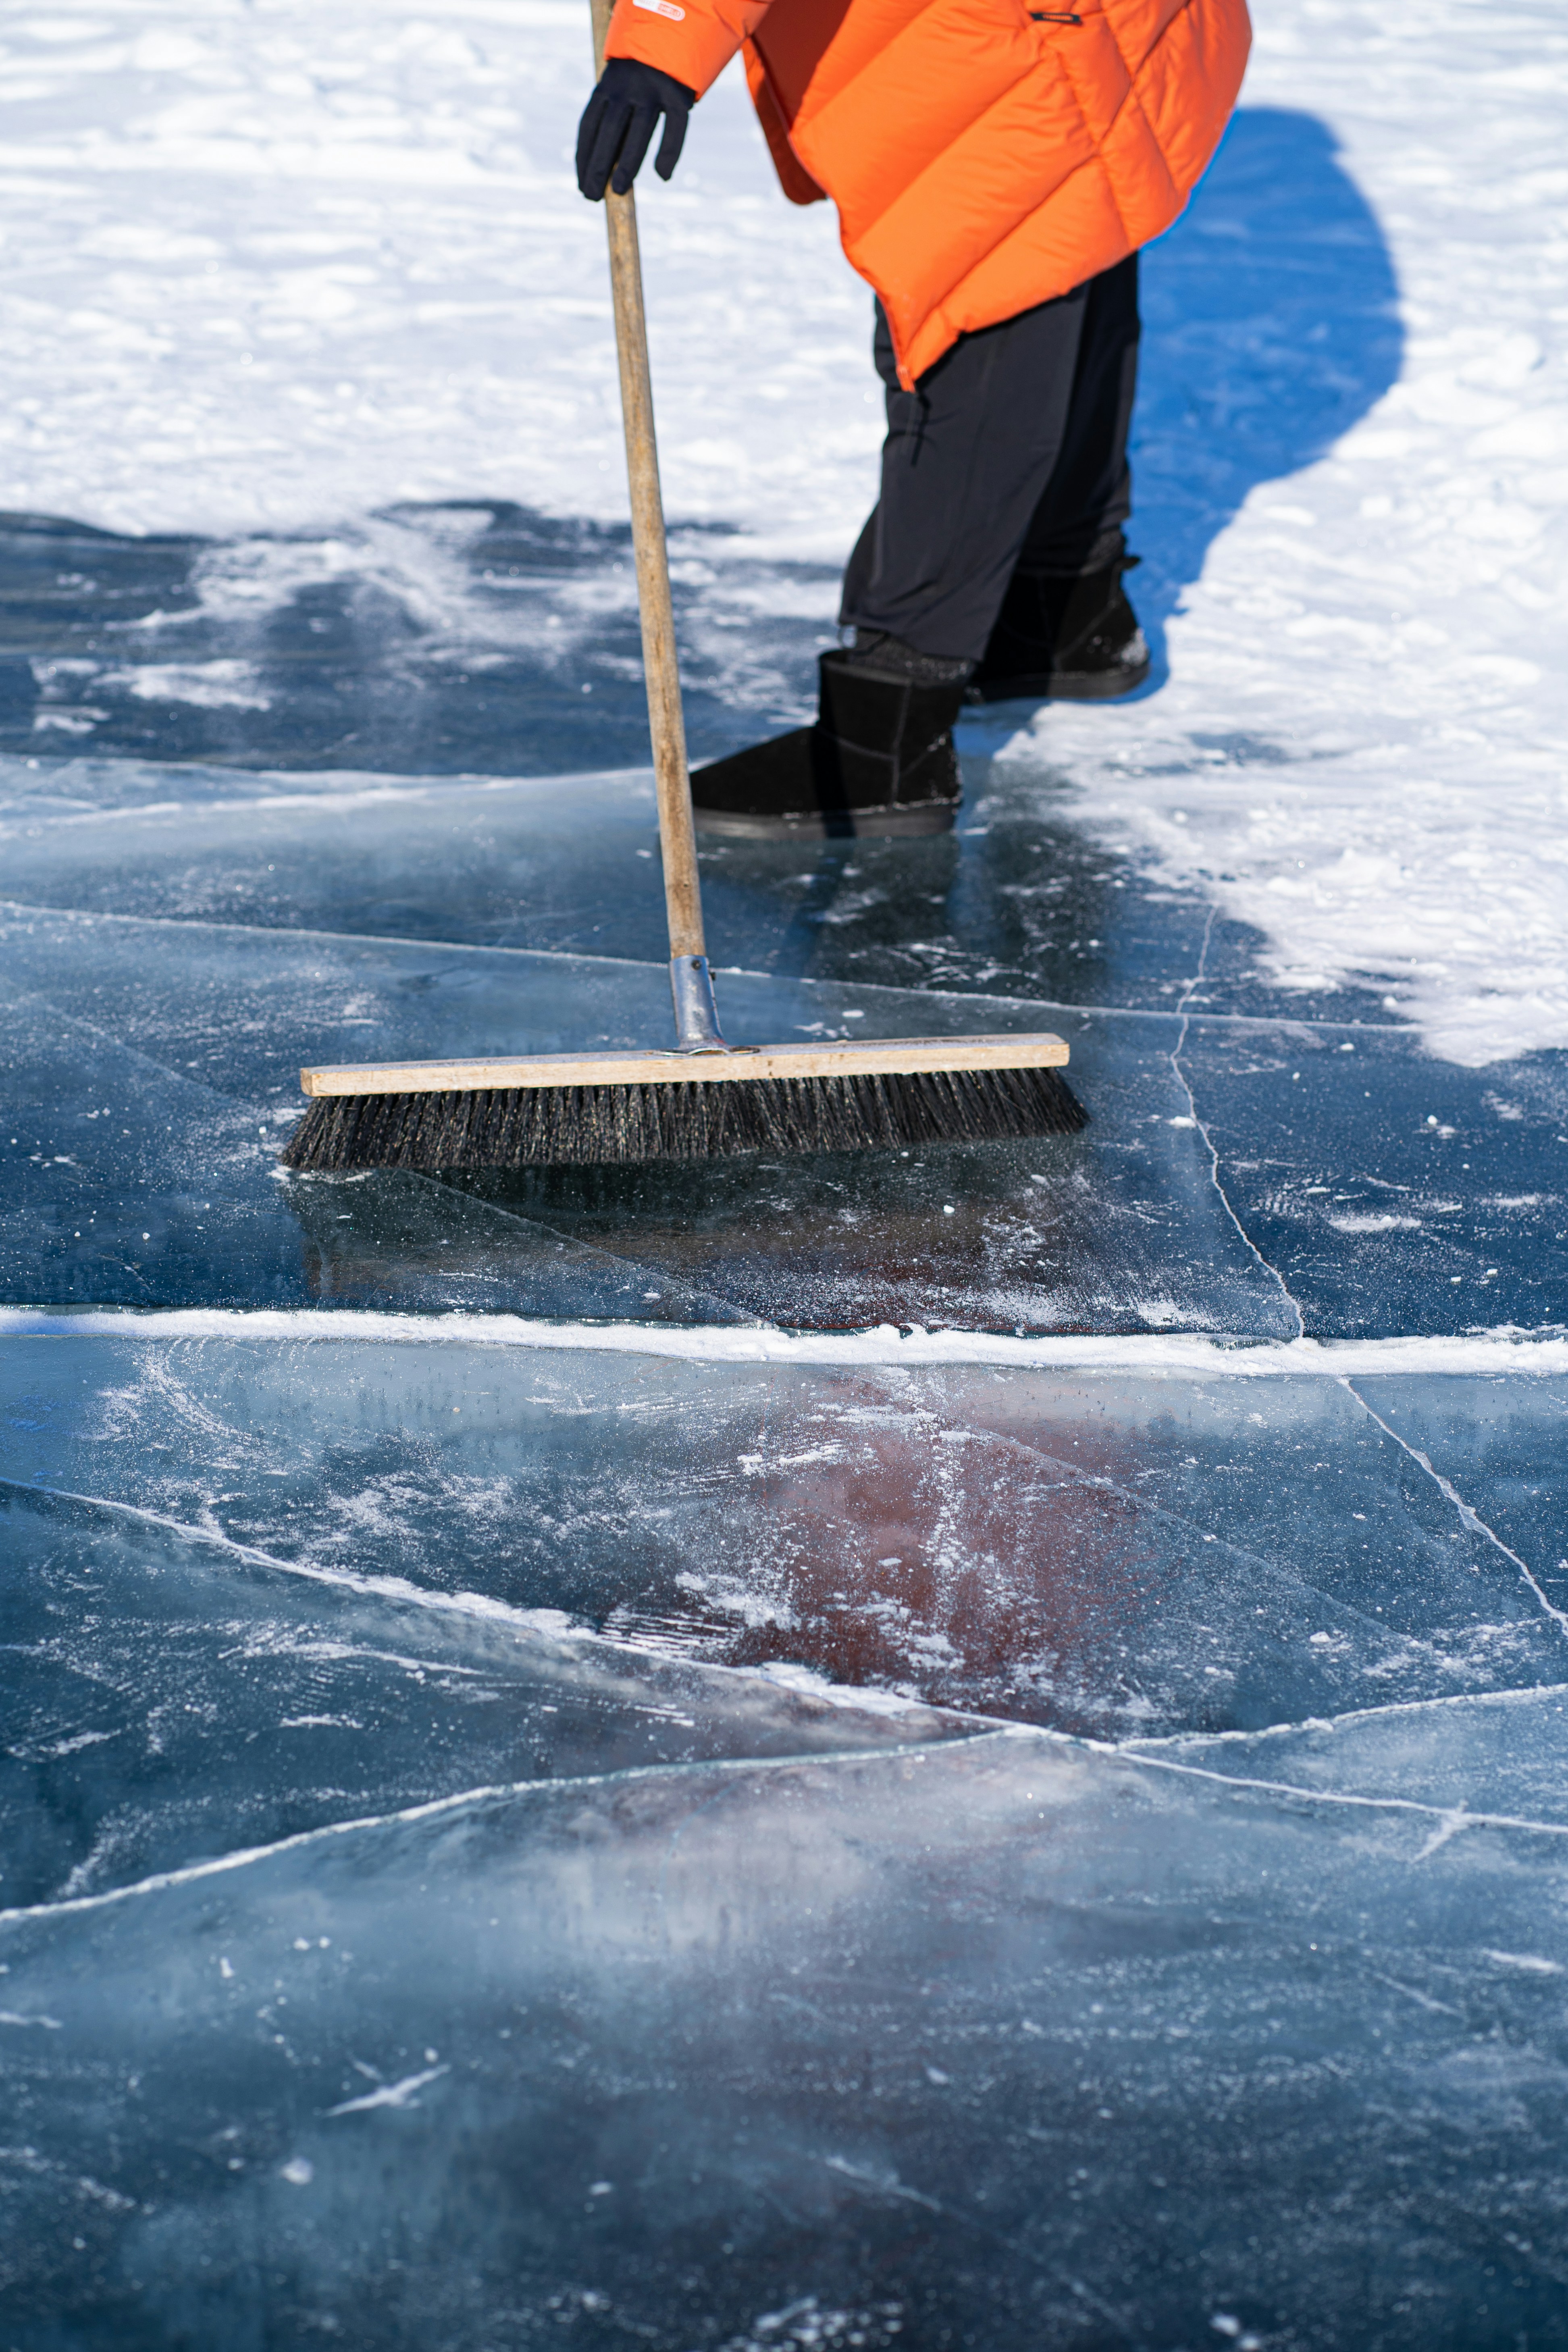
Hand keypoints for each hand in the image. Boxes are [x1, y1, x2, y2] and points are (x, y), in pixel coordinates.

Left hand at [577, 58, 694, 199]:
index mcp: (605, 86)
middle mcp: (626, 87)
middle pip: (609, 132)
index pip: (589, 127)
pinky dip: (668, 153)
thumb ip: (614, 119)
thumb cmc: (640, 76)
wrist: (670, 34)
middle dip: (598, 166)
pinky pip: (674, 129)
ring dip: (626, 164)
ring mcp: (653, 89)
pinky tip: (662, 176)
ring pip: (638, 132)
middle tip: (592, 195)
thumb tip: (605, 168)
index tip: (581, 184)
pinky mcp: (678, 95)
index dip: (583, 158)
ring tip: (619, 191)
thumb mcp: (620, 89)